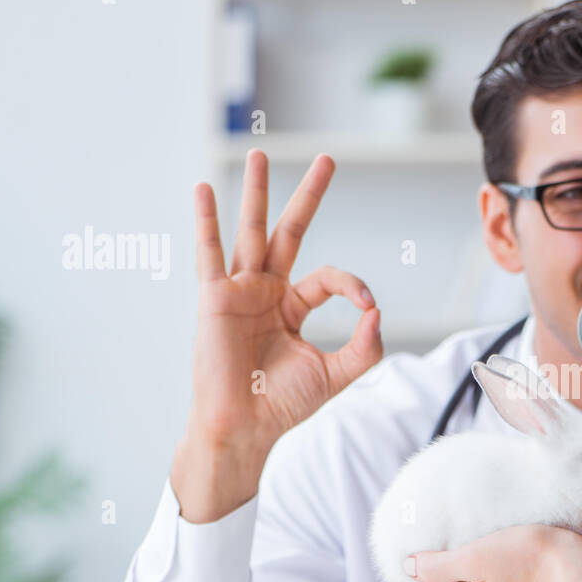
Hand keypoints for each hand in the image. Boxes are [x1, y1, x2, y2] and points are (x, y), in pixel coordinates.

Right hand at [172, 151, 382, 521]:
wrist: (245, 427)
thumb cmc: (283, 405)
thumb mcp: (335, 375)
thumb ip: (364, 347)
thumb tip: (377, 310)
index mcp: (292, 307)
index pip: (328, 278)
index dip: (352, 286)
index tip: (367, 307)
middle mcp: (266, 292)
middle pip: (291, 232)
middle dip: (309, 197)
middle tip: (327, 159)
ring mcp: (240, 291)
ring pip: (251, 232)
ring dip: (256, 193)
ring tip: (260, 154)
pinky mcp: (216, 299)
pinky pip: (210, 254)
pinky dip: (206, 222)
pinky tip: (204, 190)